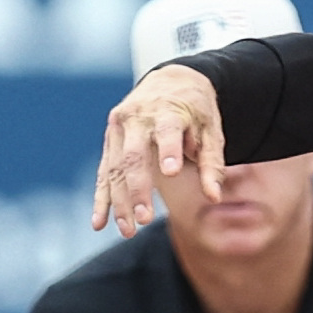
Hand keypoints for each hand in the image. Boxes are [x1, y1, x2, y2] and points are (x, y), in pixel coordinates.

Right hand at [93, 65, 224, 237]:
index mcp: (167, 110)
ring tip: (128, 231)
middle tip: (145, 219)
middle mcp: (137, 118)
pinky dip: (101, 199)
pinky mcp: (110, 141)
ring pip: (115, 169)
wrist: (170, 81)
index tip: (171, 173)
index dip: (168, 150)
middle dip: (138, 189)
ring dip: (119, 202)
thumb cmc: (196, 111)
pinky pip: (103, 173)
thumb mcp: (211, 130)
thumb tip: (214, 197)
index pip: (166, 131)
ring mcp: (118, 129)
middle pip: (134, 156)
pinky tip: (99, 223)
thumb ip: (211, 164)